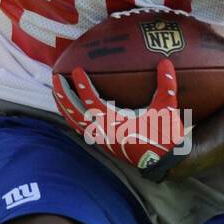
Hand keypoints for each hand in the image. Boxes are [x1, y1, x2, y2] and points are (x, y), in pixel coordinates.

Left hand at [52, 59, 188, 179]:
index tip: (76, 70)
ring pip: (76, 122)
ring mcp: (102, 139)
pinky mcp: (103, 143)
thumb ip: (167, 84)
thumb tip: (166, 62)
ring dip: (65, 106)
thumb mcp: (167, 108)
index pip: (92, 101)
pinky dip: (73, 117)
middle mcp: (104, 132)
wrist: (165, 162)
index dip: (82, 85)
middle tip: (55, 78)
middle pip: (75, 112)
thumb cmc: (165, 135)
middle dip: (64, 95)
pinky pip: (82, 129)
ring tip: (57, 91)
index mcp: (115, 123)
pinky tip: (70, 110)